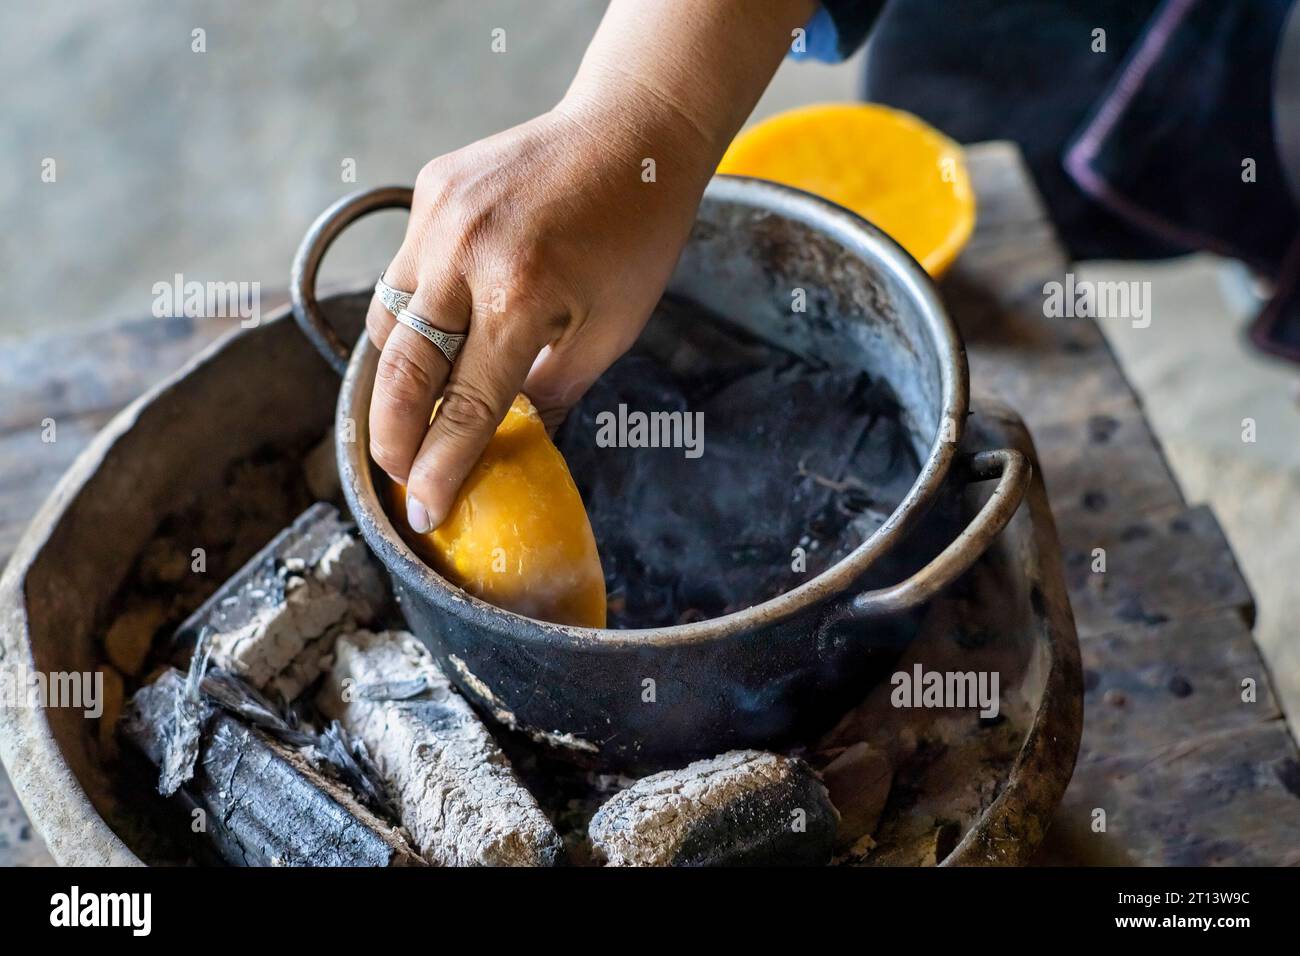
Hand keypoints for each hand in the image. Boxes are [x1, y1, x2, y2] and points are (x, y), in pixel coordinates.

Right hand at [366, 97, 712, 532]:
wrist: (629, 130)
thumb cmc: (636, 236)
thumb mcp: (613, 328)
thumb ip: (554, 387)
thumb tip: (504, 430)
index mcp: (520, 296)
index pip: (463, 408)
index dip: (440, 470)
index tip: (425, 512)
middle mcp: (463, 255)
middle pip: (401, 375)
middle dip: (390, 440)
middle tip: (397, 477)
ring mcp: (438, 217)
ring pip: (389, 323)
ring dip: (400, 375)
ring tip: (420, 406)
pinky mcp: (428, 190)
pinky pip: (404, 269)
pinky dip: (418, 307)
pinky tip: (448, 320)